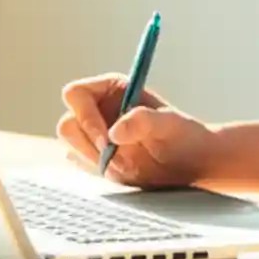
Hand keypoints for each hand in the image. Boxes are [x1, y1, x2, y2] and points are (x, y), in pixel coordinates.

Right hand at [56, 73, 217, 188]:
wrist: (191, 163)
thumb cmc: (184, 136)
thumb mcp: (170, 124)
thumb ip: (144, 121)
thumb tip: (115, 132)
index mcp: (111, 88)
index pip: (76, 94)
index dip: (85, 116)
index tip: (107, 141)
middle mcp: (97, 107)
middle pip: (67, 123)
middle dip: (87, 143)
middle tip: (113, 158)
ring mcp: (93, 132)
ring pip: (70, 145)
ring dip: (93, 158)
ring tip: (125, 163)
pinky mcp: (93, 155)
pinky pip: (79, 161)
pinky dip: (94, 169)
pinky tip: (120, 170)